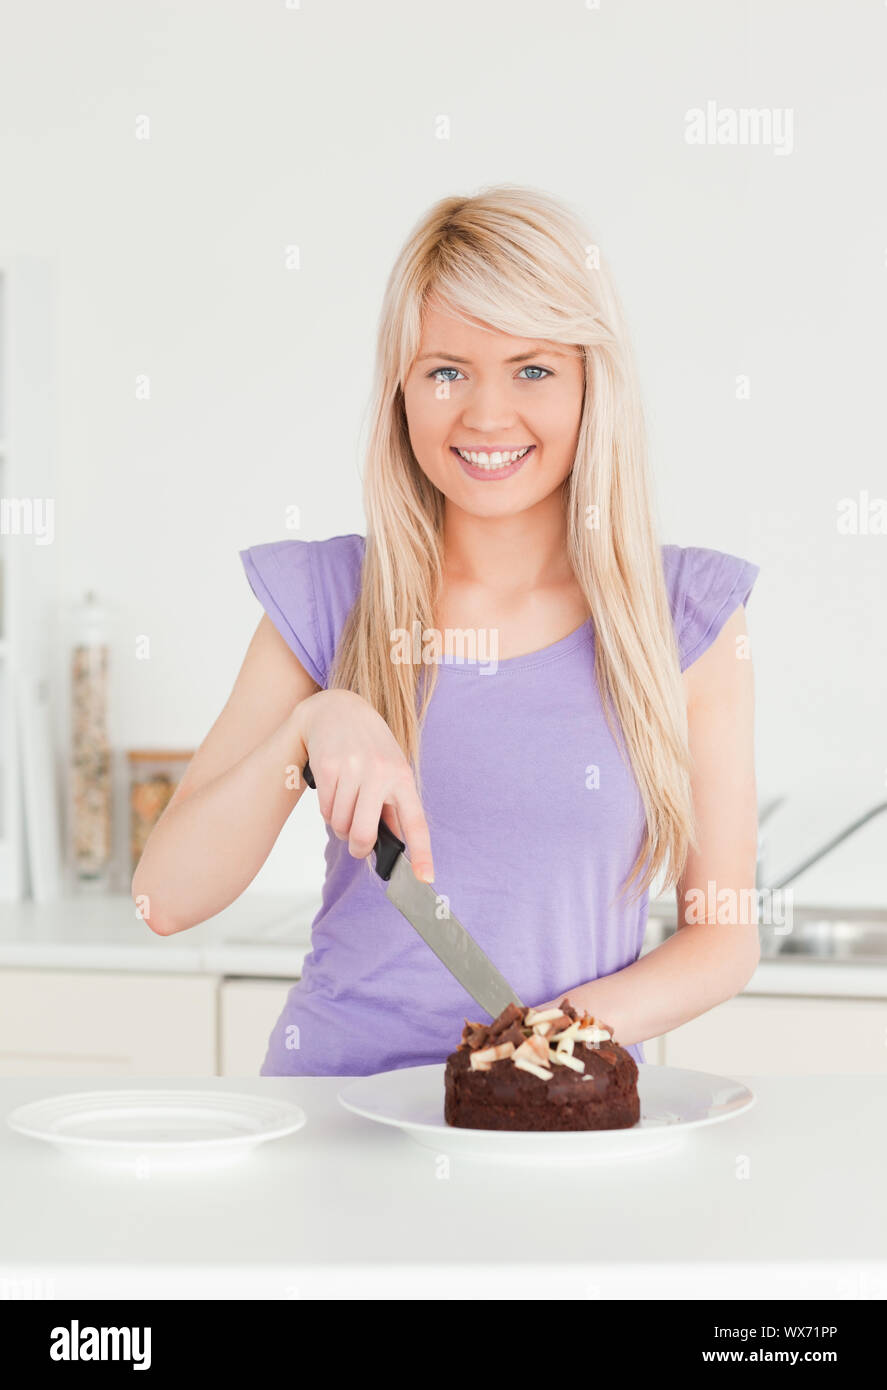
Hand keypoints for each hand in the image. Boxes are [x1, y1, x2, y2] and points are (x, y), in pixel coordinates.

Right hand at [298, 689, 433, 882]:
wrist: (337, 709)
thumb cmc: (368, 745)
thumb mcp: (391, 767)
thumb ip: (393, 805)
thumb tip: (395, 845)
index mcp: (402, 777)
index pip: (416, 822)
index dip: (421, 853)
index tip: (425, 878)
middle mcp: (381, 773)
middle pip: (364, 834)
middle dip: (358, 847)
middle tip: (357, 845)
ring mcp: (353, 769)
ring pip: (340, 825)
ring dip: (339, 825)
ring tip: (345, 803)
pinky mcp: (328, 767)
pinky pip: (324, 810)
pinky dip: (326, 809)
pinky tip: (333, 791)